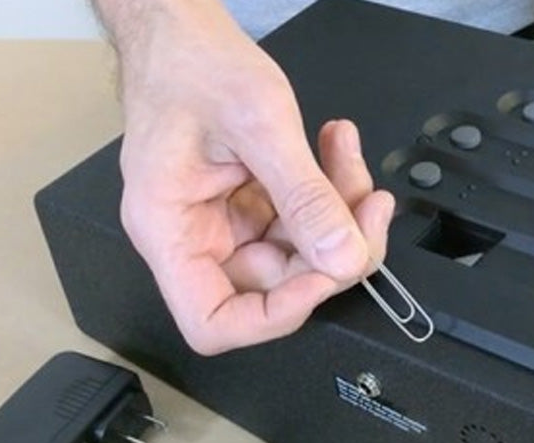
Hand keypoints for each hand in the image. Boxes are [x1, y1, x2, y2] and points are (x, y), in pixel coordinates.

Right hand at [99, 1, 391, 354]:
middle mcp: (192, 235)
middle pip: (273, 288)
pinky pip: (302, 219)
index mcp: (167, 229)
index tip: (324, 275)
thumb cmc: (188, 62)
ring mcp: (224, 221)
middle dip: (330, 249)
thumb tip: (342, 256)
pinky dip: (331, 189)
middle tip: (366, 206)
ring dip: (339, 212)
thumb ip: (304, 194)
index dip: (275, 315)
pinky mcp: (250, 202)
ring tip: (347, 156)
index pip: (213, 321)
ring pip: (299, 252)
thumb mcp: (257, 122)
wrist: (179, 26)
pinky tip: (336, 149)